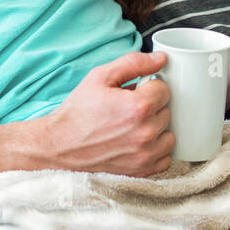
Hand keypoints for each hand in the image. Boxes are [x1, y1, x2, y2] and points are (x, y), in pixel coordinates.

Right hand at [39, 51, 174, 176]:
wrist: (60, 146)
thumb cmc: (78, 112)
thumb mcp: (100, 77)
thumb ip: (134, 63)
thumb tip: (161, 59)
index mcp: (139, 107)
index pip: (164, 89)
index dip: (149, 87)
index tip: (135, 92)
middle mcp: (146, 133)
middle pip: (167, 111)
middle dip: (152, 106)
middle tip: (129, 108)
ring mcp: (145, 155)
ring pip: (169, 135)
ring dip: (157, 128)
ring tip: (134, 125)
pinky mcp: (142, 171)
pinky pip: (165, 158)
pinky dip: (156, 150)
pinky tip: (138, 143)